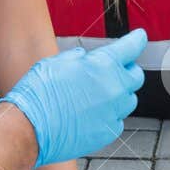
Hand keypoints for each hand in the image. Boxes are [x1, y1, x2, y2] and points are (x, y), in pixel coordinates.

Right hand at [3, 29, 146, 165]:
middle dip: (126, 71)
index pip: (132, 47)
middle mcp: (114, 88)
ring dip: (119, 95)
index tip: (139, 37)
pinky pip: (117, 120)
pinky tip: (92, 115)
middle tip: (113, 72)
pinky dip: (109, 115)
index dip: (137, 40)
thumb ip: (80, 58)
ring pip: (129, 100)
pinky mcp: (108, 132)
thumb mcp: (57, 62)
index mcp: (103, 64)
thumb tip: (87, 59)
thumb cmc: (39, 94)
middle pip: (136, 76)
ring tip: (99, 96)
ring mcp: (113, 112)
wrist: (30, 129)